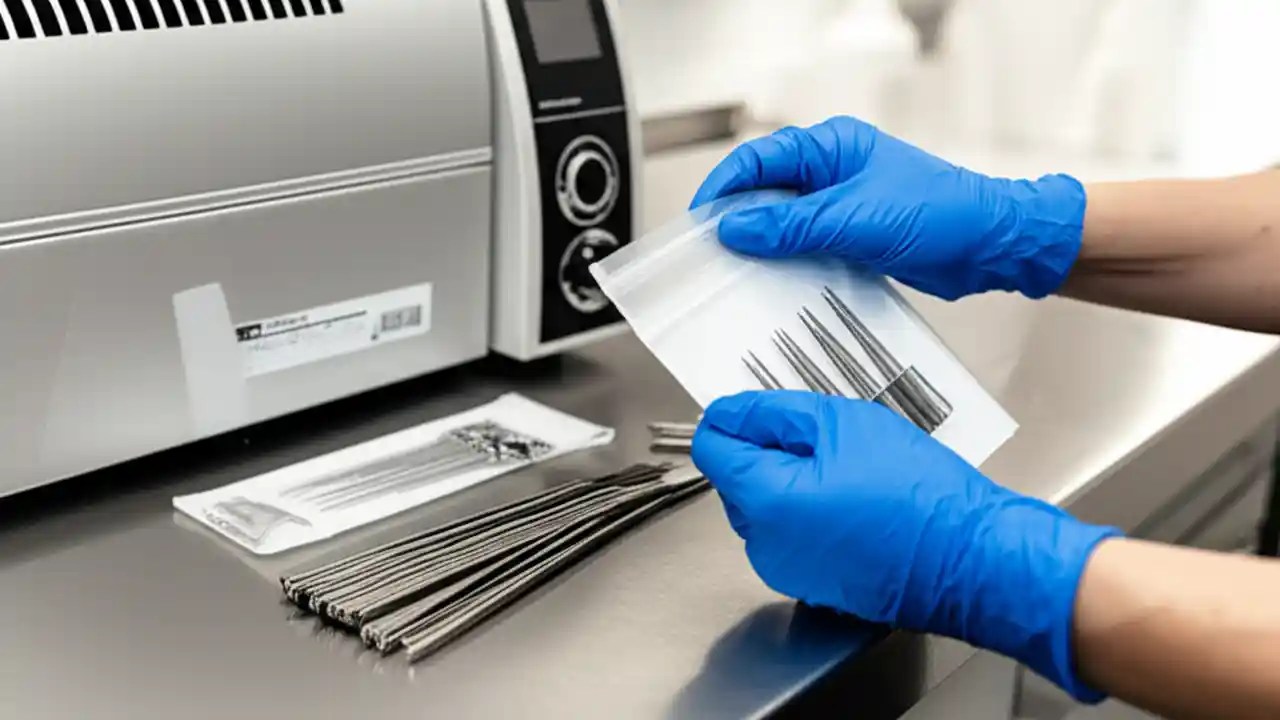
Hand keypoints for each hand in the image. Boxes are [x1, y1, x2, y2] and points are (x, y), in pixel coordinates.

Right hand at [690, 116, 1087, 299]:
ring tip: (736, 273)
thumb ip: (792, 226)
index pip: (759, 159)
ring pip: (782, 225)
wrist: (991, 246)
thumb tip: (738, 227)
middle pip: (765, 193)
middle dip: (737, 221)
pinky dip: (786, 266)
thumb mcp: (856, 219)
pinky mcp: (849, 238)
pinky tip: (773, 286)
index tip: (701, 219)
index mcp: (832, 147)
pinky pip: (804, 249)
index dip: (724, 188)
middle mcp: (833, 172)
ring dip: (762, 248)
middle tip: (710, 251)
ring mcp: (841, 205)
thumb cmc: (944, 213)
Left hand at [691, 390, 1120, 701]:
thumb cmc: (916, 489)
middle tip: (830, 442)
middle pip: (736, 478)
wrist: (971, 559)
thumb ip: (773, 414)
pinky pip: (790, 536)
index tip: (769, 412)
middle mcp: (761, 543)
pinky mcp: (810, 585)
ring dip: (790, 483)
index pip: (711, 448)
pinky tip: (857, 506)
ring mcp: (784, 570)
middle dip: (769, 452)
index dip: (733, 420)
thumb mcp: (843, 423)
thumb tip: (729, 412)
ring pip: (763, 507)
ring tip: (850, 474)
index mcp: (763, 499)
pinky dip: (809, 515)